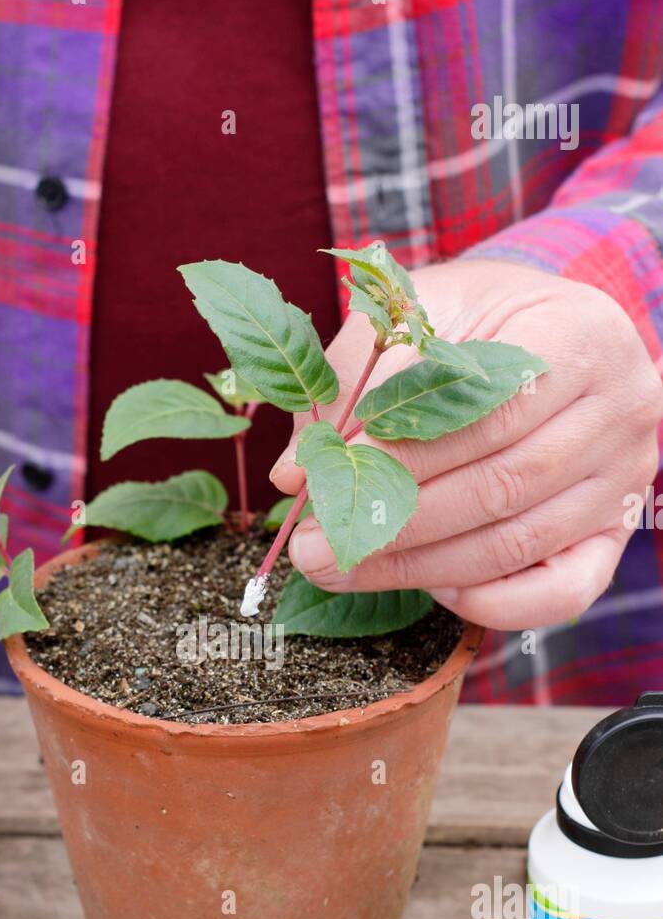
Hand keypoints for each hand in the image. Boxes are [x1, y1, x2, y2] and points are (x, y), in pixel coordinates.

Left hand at [270, 259, 662, 628]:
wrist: (555, 331)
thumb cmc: (482, 321)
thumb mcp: (422, 314)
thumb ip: (357, 381)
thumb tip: (293, 475)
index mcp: (579, 336)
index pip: (484, 416)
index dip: (398, 461)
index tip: (321, 488)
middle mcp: (621, 411)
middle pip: (500, 488)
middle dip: (394, 528)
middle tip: (311, 549)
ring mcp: (625, 480)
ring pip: (517, 545)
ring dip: (419, 570)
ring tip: (340, 570)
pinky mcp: (614, 534)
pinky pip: (561, 593)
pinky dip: (493, 604)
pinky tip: (431, 591)